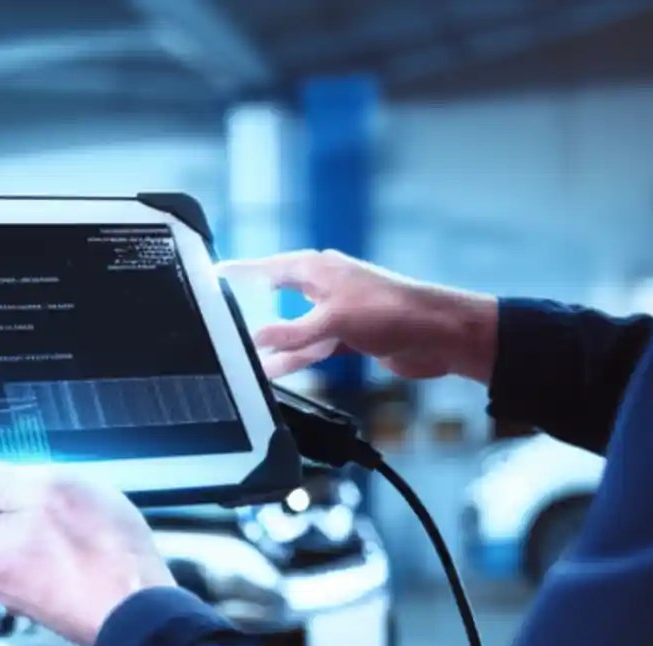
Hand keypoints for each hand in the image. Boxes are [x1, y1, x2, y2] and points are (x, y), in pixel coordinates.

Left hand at [0, 460, 174, 645]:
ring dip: (58, 524)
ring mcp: (23, 594)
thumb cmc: (98, 550)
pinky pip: (55, 558)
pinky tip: (96, 544)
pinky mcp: (53, 602)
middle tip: (65, 501)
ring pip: (32, 536)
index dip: (4, 482)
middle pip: (1, 517)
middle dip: (34, 503)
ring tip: (86, 525)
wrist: (144, 609)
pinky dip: (75, 546)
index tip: (33, 483)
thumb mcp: (40, 489)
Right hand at [219, 250, 498, 382]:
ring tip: (244, 360)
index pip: (267, 267)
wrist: (439, 334)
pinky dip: (297, 358)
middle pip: (278, 298)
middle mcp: (324, 286)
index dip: (239, 272)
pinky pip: (312, 348)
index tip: (213, 273)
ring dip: (275, 345)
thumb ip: (292, 333)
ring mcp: (337, 311)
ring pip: (294, 329)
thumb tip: (255, 339)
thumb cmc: (391, 311)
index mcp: (318, 268)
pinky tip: (277, 370)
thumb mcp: (332, 321)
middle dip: (252, 311)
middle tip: (222, 322)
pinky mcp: (349, 335)